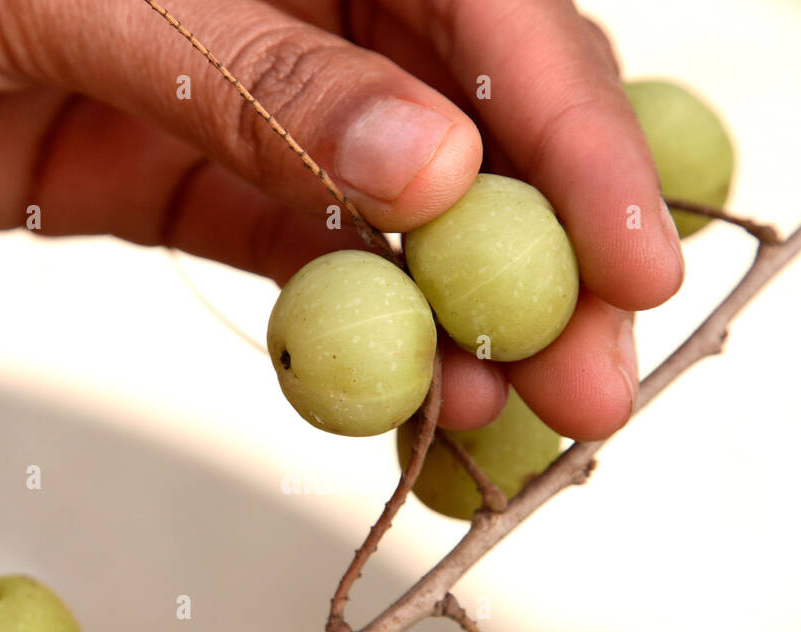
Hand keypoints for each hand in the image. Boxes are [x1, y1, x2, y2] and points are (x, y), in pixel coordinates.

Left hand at [0, 0, 679, 438]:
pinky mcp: (169, 176)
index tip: (631, 256)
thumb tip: (427, 159)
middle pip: (467, 120)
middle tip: (593, 382)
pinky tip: (411, 400)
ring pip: (395, 210)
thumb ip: (248, 72)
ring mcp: (231, 90)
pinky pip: (300, 264)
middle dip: (543, 256)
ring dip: (463, 319)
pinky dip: (361, 337)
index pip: (480, 7)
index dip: (572, 135)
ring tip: (512, 419)